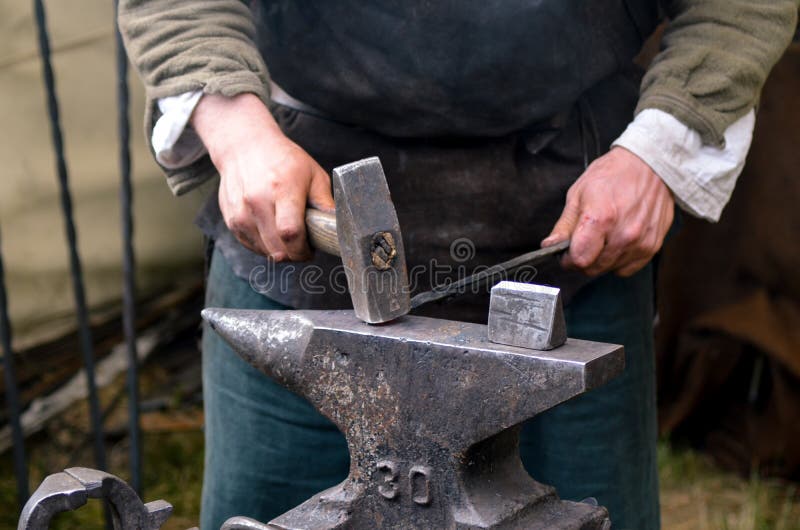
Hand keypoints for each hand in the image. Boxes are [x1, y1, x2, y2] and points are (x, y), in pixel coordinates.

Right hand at [191, 93, 333, 260]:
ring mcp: (241, 212)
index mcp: (282, 189)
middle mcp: (257, 201)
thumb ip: (325, 202)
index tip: (311, 249)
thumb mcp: (312, 174)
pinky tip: (272, 233)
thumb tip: (339, 227)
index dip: (303, 249)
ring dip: (279, 252)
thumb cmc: (283, 160)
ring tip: (287, 236)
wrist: (244, 146)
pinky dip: (264, 247)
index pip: (291, 232)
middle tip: (302, 246)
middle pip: (277, 247)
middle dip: (294, 254)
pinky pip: (251, 246)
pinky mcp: (231, 220)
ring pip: (264, 250)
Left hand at [542, 147, 673, 276]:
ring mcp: (640, 242)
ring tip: (603, 234)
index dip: (567, 259)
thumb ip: (564, 225)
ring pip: (608, 269)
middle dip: (582, 259)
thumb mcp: (579, 193)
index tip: (565, 252)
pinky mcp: (652, 247)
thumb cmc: (613, 175)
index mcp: (601, 219)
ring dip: (600, 258)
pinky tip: (618, 239)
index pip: (579, 259)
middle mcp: (624, 235)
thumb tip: (550, 246)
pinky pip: (626, 268)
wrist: (650, 165)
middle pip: (592, 268)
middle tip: (583, 240)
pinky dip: (618, 260)